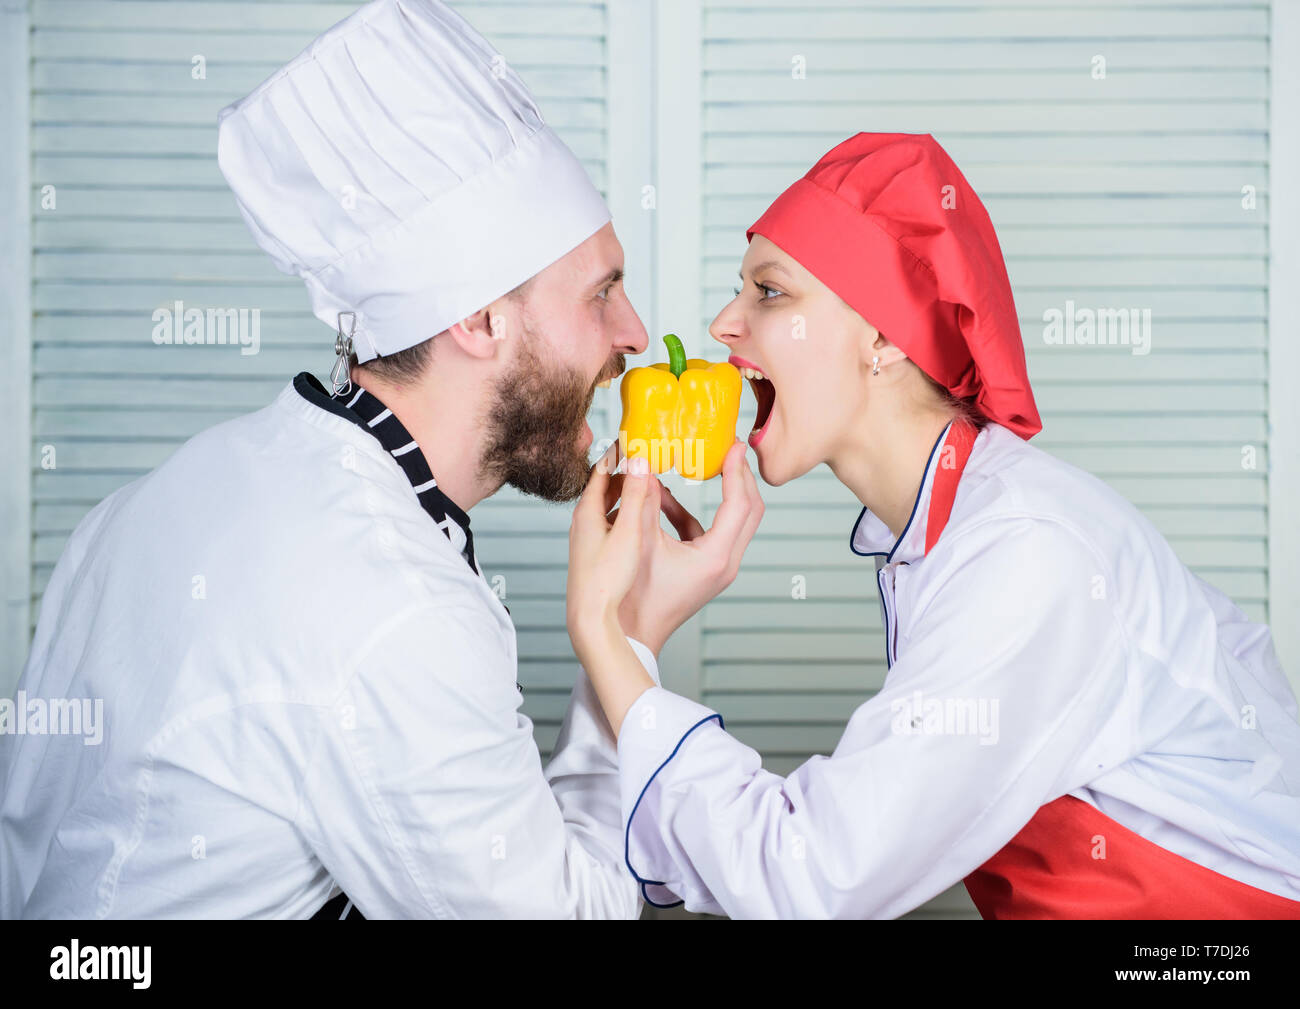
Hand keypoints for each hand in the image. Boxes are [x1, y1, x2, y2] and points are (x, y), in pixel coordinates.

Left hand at [566, 443, 656, 651]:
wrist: (590, 620)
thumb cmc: (607, 579)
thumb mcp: (628, 533)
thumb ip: (636, 496)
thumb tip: (639, 459)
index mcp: (587, 512)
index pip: (601, 470)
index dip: (618, 452)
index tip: (633, 435)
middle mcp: (583, 522)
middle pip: (604, 487)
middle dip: (624, 471)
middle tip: (646, 456)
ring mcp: (587, 539)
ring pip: (607, 507)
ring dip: (625, 494)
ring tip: (647, 485)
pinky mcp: (593, 555)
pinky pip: (609, 524)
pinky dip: (624, 514)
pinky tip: (640, 522)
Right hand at [572, 437, 764, 656]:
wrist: (629, 637)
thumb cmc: (632, 598)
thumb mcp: (637, 540)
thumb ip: (643, 498)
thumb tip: (642, 461)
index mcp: (715, 557)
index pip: (740, 503)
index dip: (736, 469)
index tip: (732, 443)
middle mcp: (725, 563)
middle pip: (750, 510)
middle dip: (741, 476)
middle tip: (729, 447)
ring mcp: (718, 568)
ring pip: (733, 521)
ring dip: (720, 492)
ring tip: (703, 463)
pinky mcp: (705, 570)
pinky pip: (708, 532)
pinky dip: (690, 512)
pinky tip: (660, 496)